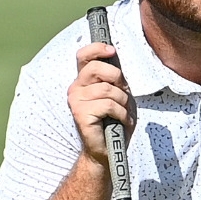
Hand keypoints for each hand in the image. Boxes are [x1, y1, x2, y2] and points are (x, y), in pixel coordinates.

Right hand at [68, 42, 133, 164]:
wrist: (107, 150)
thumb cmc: (115, 122)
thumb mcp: (120, 95)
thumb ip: (116, 79)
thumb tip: (116, 58)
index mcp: (85, 81)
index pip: (84, 56)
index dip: (97, 49)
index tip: (111, 50)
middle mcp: (77, 88)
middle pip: (98, 68)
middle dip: (117, 78)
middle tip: (123, 93)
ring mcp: (77, 100)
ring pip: (108, 89)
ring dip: (123, 102)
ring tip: (123, 113)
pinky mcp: (81, 114)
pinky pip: (109, 105)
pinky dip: (122, 114)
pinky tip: (121, 121)